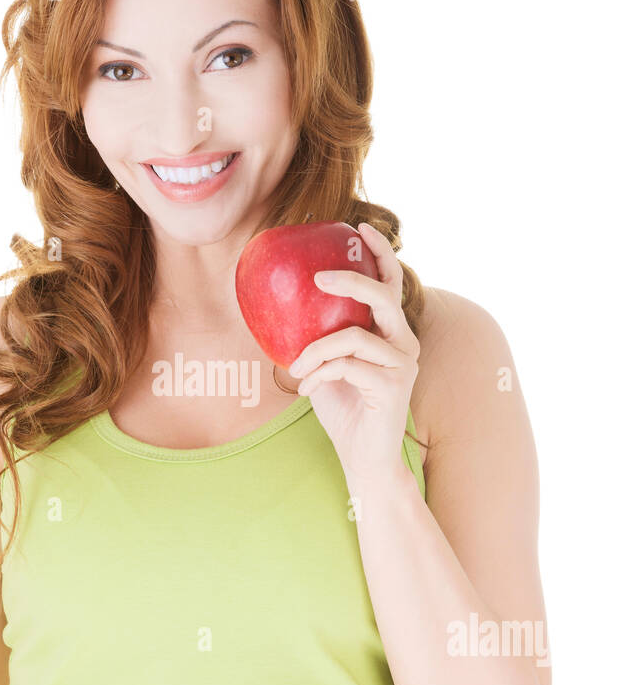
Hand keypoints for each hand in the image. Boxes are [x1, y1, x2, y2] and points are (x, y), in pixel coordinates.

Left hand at [286, 222, 419, 485]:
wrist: (363, 458)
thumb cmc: (344, 410)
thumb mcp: (325, 366)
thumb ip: (318, 338)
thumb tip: (280, 308)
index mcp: (391, 332)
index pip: (391, 283)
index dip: (380, 252)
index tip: (358, 227)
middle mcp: (404, 342)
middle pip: (383, 296)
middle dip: (350, 281)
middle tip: (319, 279)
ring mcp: (403, 363)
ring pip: (353, 336)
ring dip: (315, 351)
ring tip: (298, 368)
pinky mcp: (394, 385)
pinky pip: (347, 365)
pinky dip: (319, 374)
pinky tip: (308, 390)